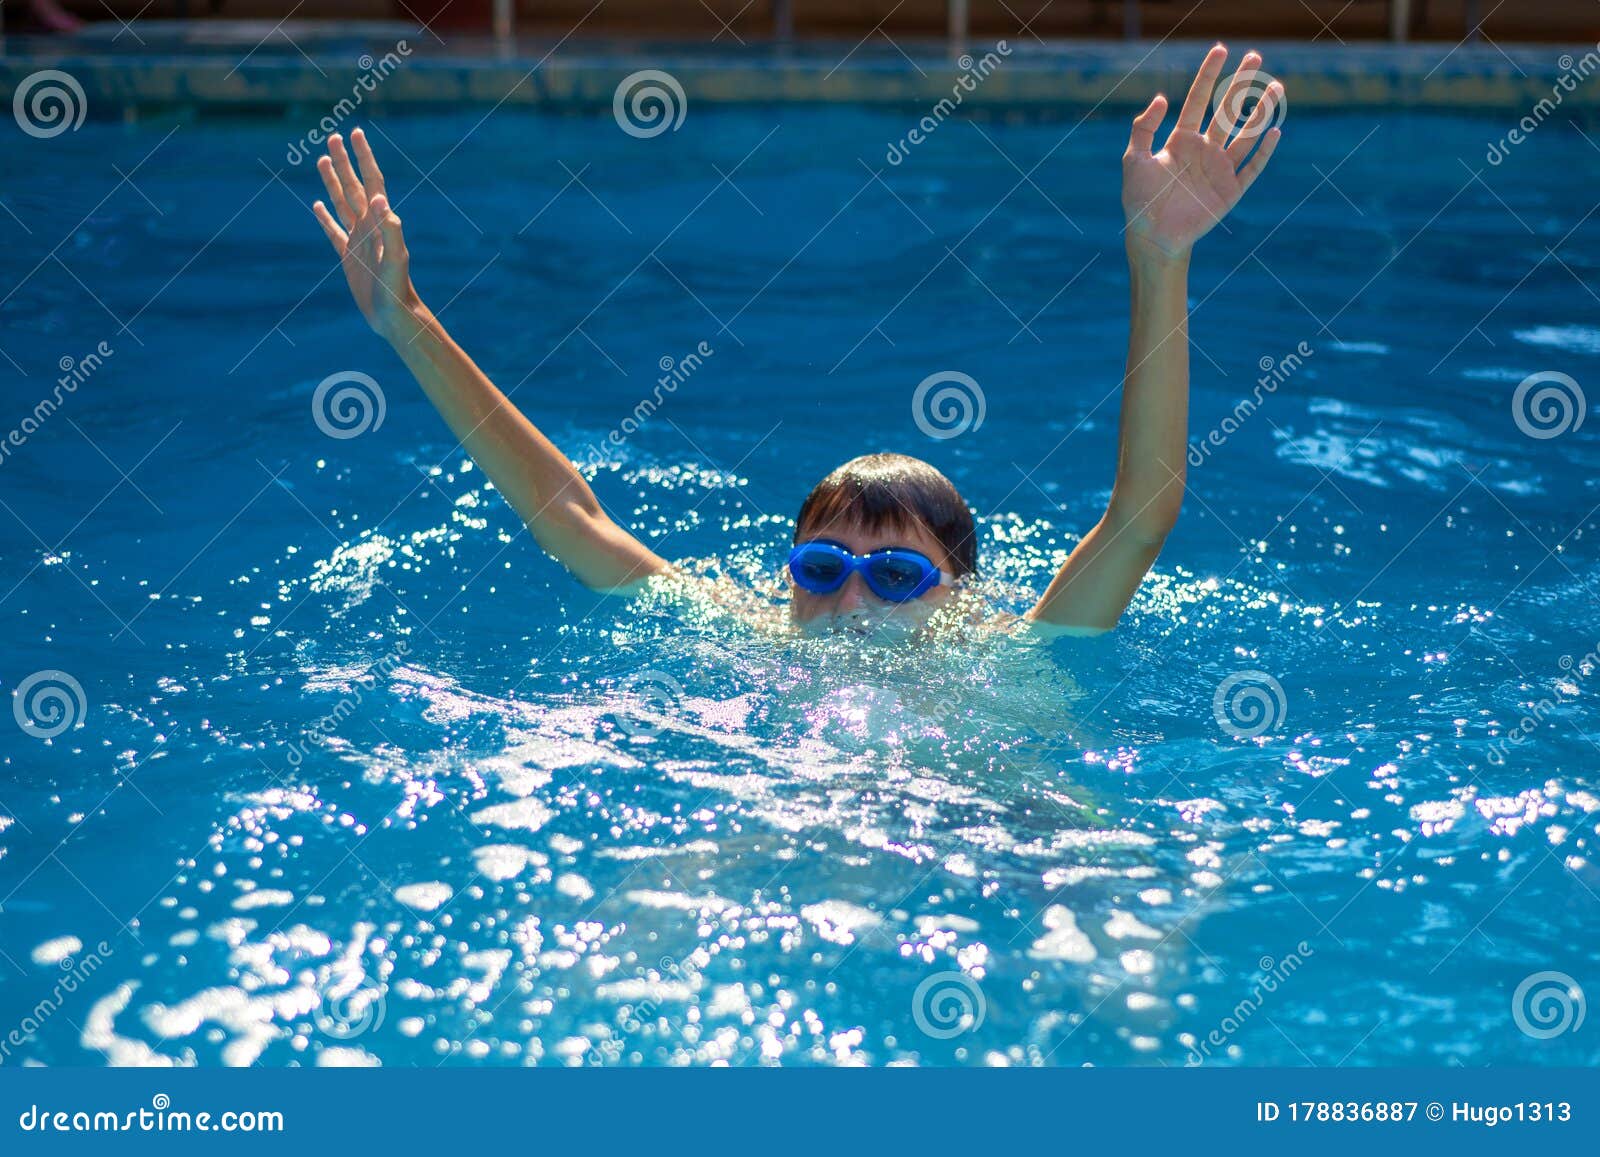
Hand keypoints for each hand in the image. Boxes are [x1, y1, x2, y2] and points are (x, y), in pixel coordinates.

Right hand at [312, 128, 421, 338]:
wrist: (395, 316)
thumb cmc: (398, 288)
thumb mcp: (396, 257)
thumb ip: (390, 228)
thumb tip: (378, 198)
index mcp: (380, 222)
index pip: (371, 182)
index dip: (364, 157)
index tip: (355, 134)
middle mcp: (369, 226)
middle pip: (353, 186)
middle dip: (344, 161)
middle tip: (333, 137)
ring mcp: (358, 240)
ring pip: (341, 203)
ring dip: (332, 181)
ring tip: (321, 159)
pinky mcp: (348, 257)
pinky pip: (333, 232)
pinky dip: (324, 217)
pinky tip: (317, 205)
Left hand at [1121, 45, 1282, 261]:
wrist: (1152, 237)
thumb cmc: (1139, 200)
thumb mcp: (1134, 159)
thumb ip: (1144, 128)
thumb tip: (1162, 98)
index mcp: (1182, 140)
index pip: (1199, 99)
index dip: (1209, 75)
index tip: (1220, 49)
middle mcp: (1204, 150)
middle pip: (1228, 110)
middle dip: (1241, 84)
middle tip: (1255, 57)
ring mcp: (1219, 169)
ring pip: (1245, 134)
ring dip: (1260, 112)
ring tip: (1275, 88)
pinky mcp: (1230, 190)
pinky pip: (1251, 168)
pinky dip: (1263, 152)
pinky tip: (1273, 132)